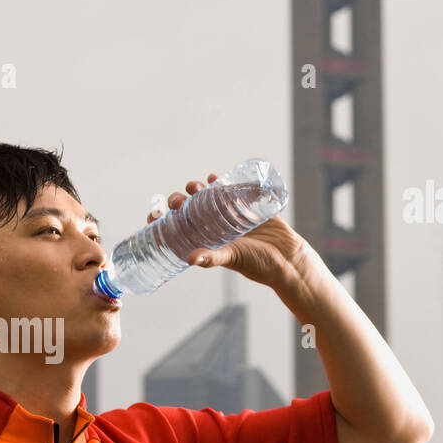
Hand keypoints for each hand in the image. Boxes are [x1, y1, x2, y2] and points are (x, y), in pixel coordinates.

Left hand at [147, 173, 307, 289]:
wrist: (287, 259)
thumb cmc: (257, 265)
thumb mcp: (232, 259)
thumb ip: (213, 258)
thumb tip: (191, 259)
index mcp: (205, 240)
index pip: (178, 228)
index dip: (163, 220)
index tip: (154, 214)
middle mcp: (213, 226)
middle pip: (188, 208)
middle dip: (179, 201)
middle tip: (178, 201)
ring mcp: (229, 214)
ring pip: (206, 197)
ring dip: (197, 189)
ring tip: (195, 187)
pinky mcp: (247, 205)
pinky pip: (231, 190)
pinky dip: (221, 182)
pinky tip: (214, 178)